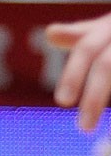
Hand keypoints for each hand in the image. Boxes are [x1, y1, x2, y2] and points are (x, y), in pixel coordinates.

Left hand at [48, 11, 110, 131]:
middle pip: (105, 65)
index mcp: (110, 26)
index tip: (62, 102)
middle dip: (94, 97)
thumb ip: (81, 34)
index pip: (87, 49)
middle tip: (84, 128)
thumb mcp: (107, 29)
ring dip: (98, 97)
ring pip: (108, 69)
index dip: (73, 75)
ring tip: (97, 129)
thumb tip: (50, 33)